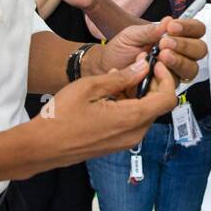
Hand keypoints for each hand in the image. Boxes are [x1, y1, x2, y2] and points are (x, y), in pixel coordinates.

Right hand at [38, 59, 179, 163]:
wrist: (43, 146)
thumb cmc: (61, 116)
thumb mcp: (90, 87)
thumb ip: (121, 77)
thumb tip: (143, 67)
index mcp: (130, 118)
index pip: (168, 99)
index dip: (166, 78)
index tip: (155, 64)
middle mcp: (134, 134)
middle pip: (158, 105)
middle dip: (151, 83)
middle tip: (137, 65)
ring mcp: (126, 141)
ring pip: (145, 112)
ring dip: (138, 94)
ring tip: (117, 78)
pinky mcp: (118, 144)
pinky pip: (133, 121)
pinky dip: (129, 105)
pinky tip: (110, 94)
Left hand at [96, 15, 206, 83]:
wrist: (106, 67)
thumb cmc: (121, 49)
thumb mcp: (133, 34)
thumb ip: (151, 30)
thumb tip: (168, 21)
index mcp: (176, 36)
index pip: (196, 30)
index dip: (189, 28)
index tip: (172, 27)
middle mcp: (180, 54)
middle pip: (200, 50)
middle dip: (185, 45)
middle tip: (165, 43)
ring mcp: (175, 71)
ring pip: (191, 68)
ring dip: (179, 61)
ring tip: (162, 56)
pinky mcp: (167, 86)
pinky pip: (176, 84)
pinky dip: (167, 77)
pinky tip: (155, 71)